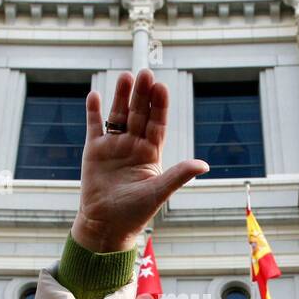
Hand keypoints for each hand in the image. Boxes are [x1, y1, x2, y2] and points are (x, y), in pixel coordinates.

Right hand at [73, 69, 207, 253]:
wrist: (106, 226)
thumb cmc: (134, 213)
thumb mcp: (158, 192)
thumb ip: (178, 175)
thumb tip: (204, 165)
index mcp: (151, 153)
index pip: (157, 124)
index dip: (159, 106)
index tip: (162, 87)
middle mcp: (133, 145)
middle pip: (139, 114)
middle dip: (142, 95)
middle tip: (145, 73)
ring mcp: (114, 146)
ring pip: (118, 115)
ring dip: (121, 96)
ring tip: (125, 76)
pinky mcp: (94, 150)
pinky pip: (95, 126)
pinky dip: (94, 112)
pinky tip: (95, 96)